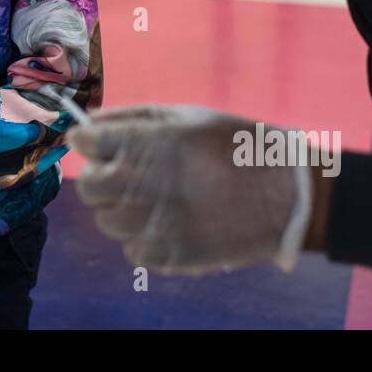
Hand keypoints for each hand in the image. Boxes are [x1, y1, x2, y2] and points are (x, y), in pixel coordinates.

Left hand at [68, 105, 313, 274]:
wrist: (285, 195)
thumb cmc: (235, 146)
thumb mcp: (186, 117)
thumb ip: (132, 118)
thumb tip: (89, 122)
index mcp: (149, 142)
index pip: (86, 142)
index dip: (88, 141)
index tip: (95, 143)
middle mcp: (145, 183)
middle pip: (89, 186)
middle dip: (100, 177)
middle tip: (124, 174)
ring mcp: (156, 223)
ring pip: (108, 220)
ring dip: (123, 209)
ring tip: (156, 199)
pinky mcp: (169, 254)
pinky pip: (132, 249)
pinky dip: (144, 237)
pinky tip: (170, 222)